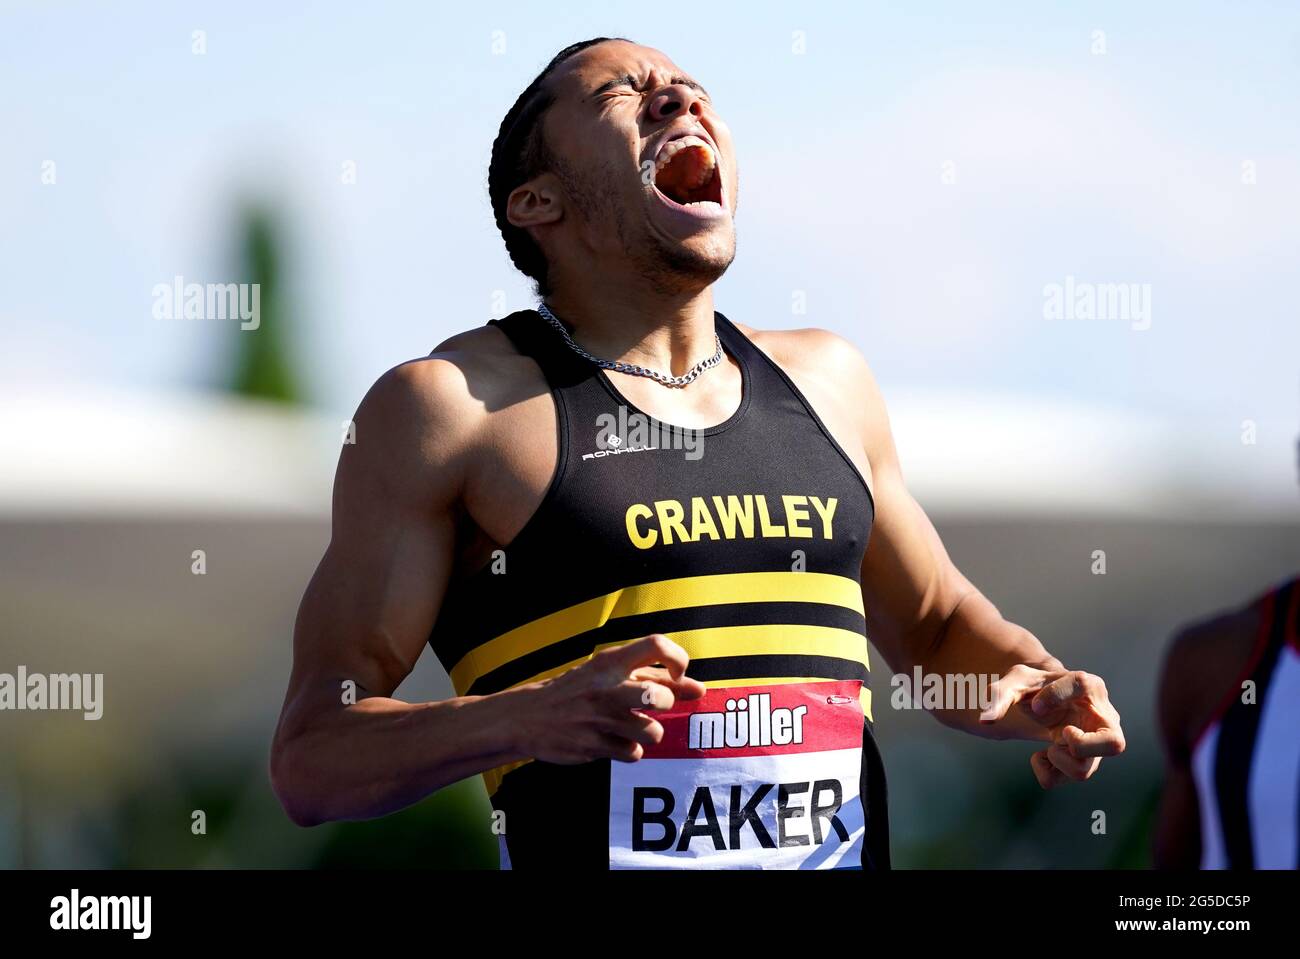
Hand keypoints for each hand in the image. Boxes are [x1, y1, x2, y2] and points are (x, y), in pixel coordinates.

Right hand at [512, 633, 705, 764]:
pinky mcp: (592, 746)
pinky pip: (634, 754)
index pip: (656, 644)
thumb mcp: (610, 673)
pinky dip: (630, 750)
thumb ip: (655, 678)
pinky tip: (614, 740)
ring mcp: (598, 719)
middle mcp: (606, 687)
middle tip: (655, 705)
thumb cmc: (580, 690)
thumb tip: (699, 690)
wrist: (529, 717)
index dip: (678, 660)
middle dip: (665, 703)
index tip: (676, 675)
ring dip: (649, 732)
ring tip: (632, 727)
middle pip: (656, 695)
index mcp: (610, 661)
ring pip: (652, 732)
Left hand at [978, 665, 1125, 788]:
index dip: (1055, 695)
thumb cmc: (1037, 689)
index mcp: (1088, 686)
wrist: (1045, 705)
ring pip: (1085, 770)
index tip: (1036, 705)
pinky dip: (1048, 771)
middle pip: (1114, 744)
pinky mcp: (1088, 763)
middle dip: (1080, 746)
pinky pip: (1066, 779)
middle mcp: (1103, 717)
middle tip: (1061, 734)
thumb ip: (1000, 694)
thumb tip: (985, 720)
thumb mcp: (1017, 683)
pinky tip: (1046, 754)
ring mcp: (1098, 744)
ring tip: (1050, 745)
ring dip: (1055, 759)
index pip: (1081, 684)